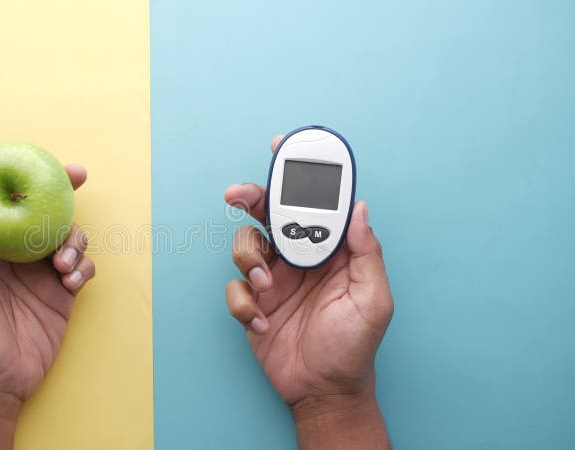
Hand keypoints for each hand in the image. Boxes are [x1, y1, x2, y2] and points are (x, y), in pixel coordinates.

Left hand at [0, 164, 93, 449]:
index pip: (1, 208)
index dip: (18, 183)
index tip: (35, 164)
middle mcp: (14, 258)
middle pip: (41, 213)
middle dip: (61, 191)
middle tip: (78, 177)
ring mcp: (40, 275)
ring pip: (66, 236)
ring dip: (72, 241)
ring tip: (62, 268)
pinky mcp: (62, 294)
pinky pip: (82, 267)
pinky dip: (83, 268)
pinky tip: (70, 284)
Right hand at [224, 136, 392, 448]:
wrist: (324, 390)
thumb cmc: (354, 346)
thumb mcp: (373, 299)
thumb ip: (367, 253)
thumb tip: (360, 209)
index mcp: (330, 252)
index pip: (314, 205)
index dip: (299, 176)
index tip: (283, 150)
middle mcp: (299, 259)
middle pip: (269, 215)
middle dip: (251, 198)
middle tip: (236, 194)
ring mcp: (273, 280)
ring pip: (245, 245)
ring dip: (248, 260)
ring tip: (265, 286)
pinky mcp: (253, 303)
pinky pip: (233, 289)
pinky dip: (242, 303)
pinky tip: (263, 322)